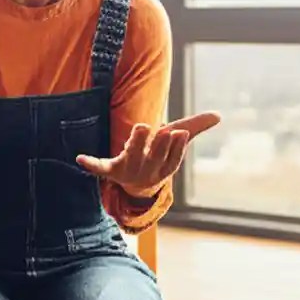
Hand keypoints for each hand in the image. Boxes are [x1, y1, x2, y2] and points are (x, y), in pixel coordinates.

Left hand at [76, 112, 220, 196]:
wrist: (136, 184)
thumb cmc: (157, 156)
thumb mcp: (174, 143)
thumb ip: (194, 127)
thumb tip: (219, 115)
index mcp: (164, 167)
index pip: (173, 158)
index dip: (176, 146)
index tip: (180, 131)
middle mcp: (147, 172)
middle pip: (154, 158)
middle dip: (158, 144)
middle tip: (161, 129)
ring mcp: (127, 171)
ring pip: (132, 159)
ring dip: (136, 145)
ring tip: (140, 129)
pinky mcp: (109, 169)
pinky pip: (100, 168)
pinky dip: (91, 164)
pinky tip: (80, 158)